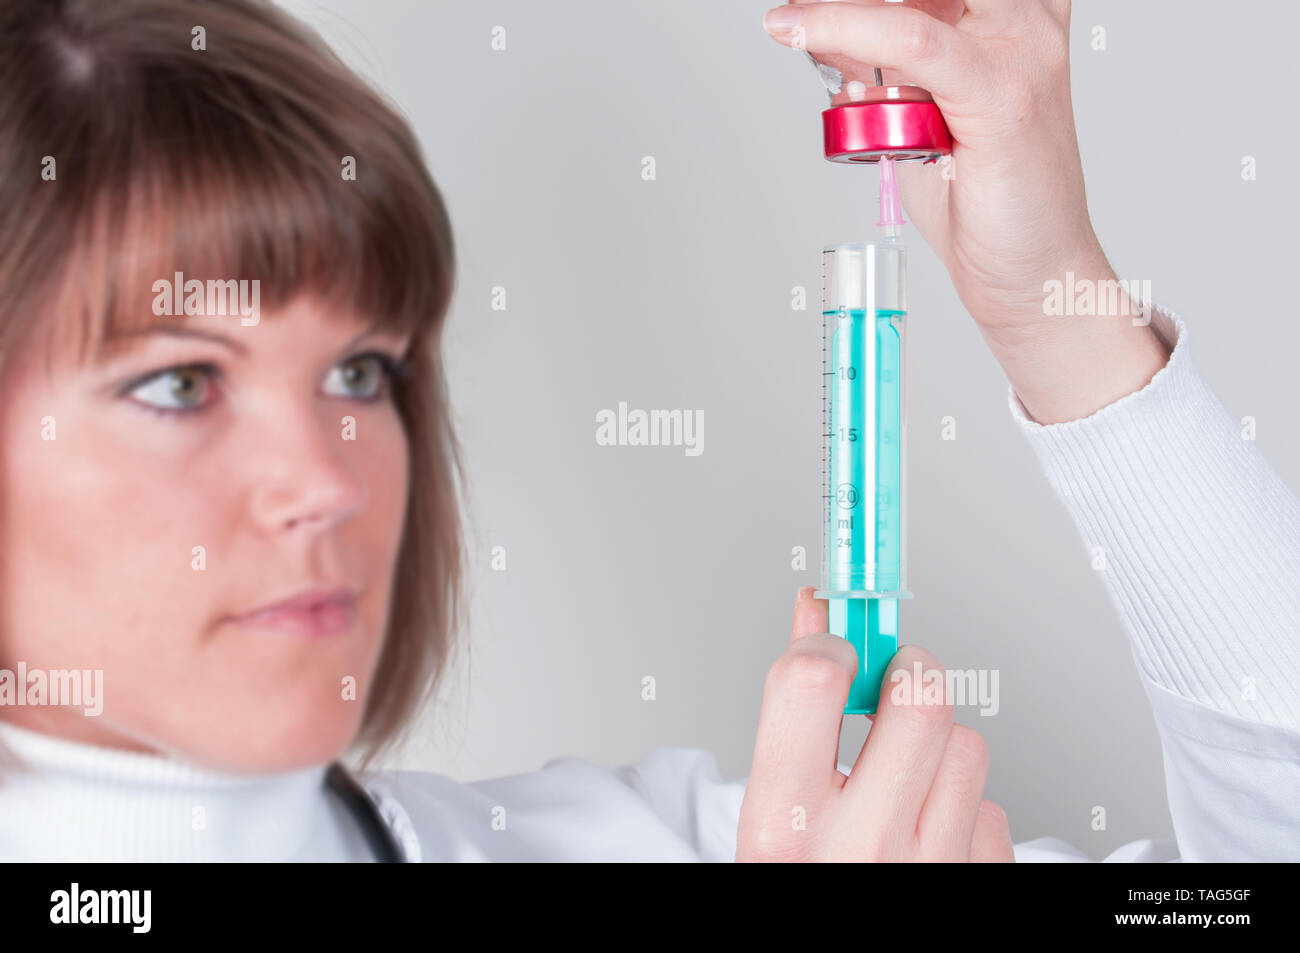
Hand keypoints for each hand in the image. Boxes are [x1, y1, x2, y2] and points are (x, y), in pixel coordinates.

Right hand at [736, 587, 1014, 860]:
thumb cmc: (804, 880)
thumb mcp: (773, 807)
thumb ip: (795, 708)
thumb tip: (818, 615)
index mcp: (783, 826)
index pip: (811, 682)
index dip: (831, 645)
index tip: (838, 648)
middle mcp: (860, 851)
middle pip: (919, 697)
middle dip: (907, 675)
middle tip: (890, 687)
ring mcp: (932, 873)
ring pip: (967, 745)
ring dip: (940, 745)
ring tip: (904, 777)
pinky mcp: (984, 884)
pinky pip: (993, 806)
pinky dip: (965, 804)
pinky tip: (931, 826)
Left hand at [762, 0, 1169, 423]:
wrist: (1031, 273)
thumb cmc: (983, 201)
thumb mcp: (916, 115)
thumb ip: (879, 69)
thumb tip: (817, 34)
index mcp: (1018, 15)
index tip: (805, 4)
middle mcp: (1027, 20)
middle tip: (796, 7)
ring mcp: (1022, 50)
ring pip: (912, 2)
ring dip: (837, 8)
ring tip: (788, 23)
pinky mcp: (1004, 94)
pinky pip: (912, 41)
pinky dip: (844, 29)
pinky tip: (793, 30)